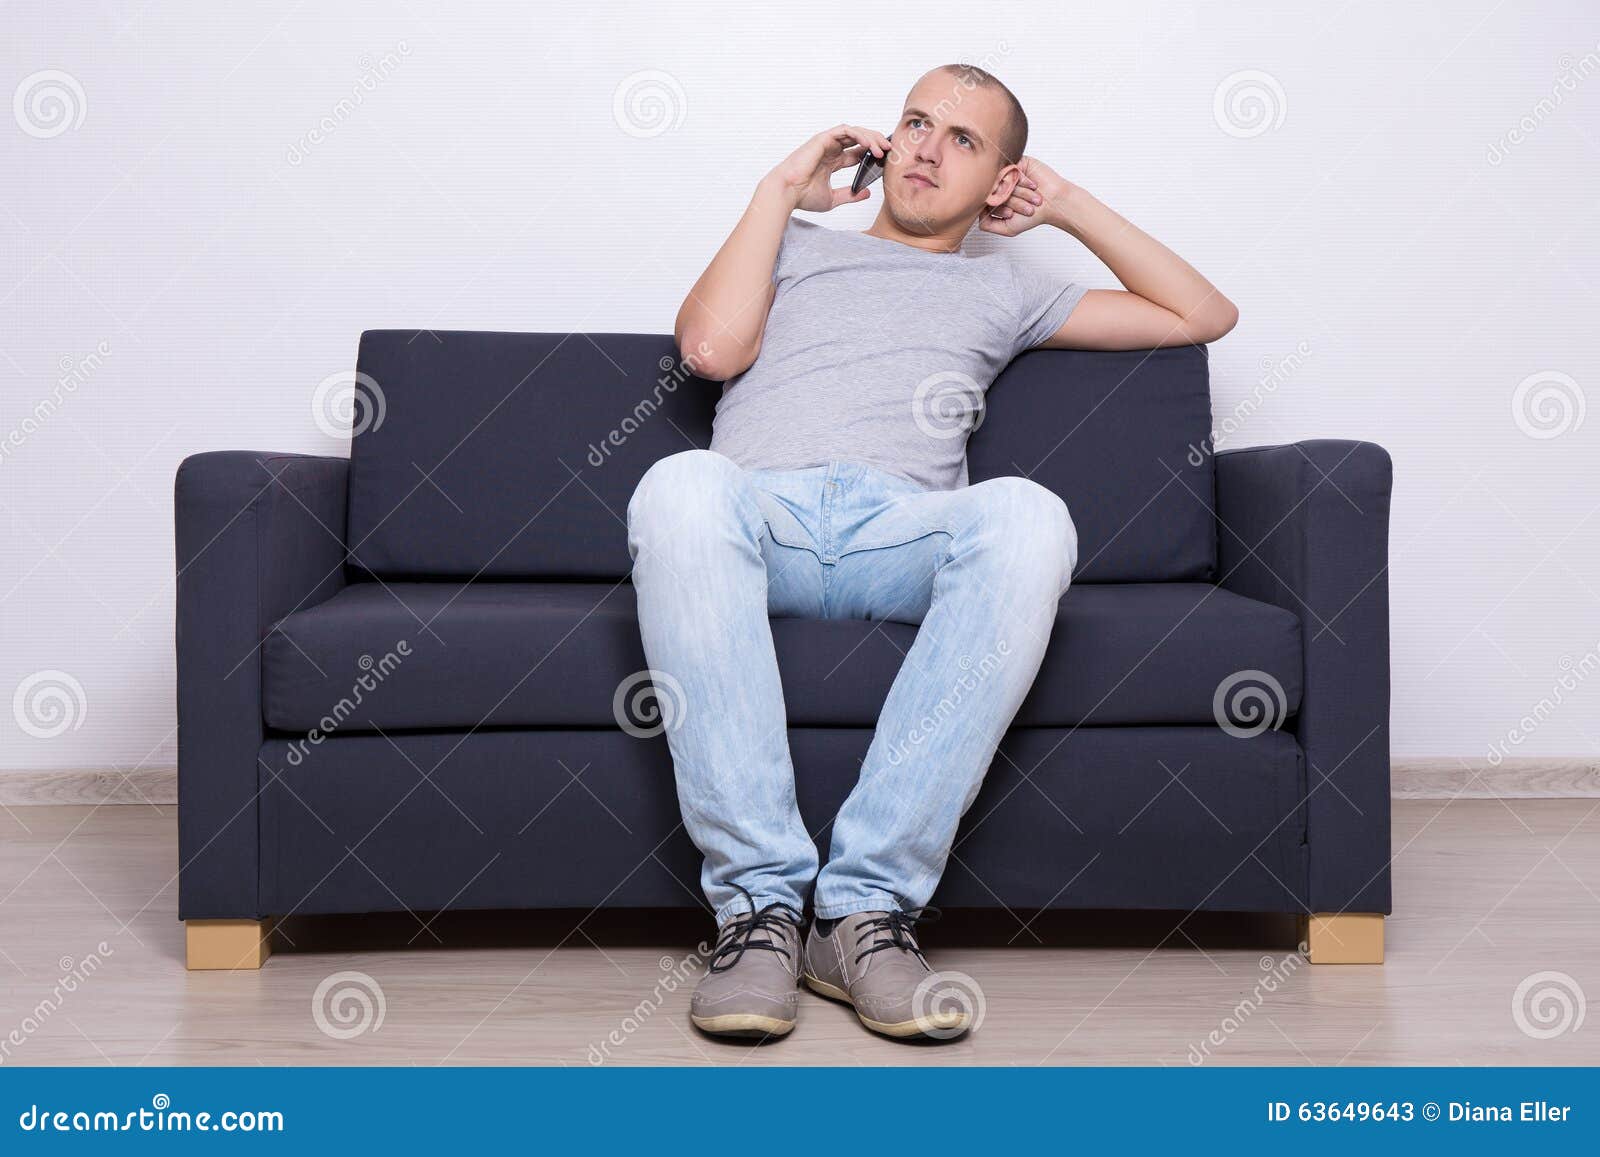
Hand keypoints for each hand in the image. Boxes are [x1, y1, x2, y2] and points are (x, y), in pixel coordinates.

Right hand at [765, 125, 892, 213]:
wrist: (787, 193)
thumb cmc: (803, 196)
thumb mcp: (833, 199)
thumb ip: (850, 195)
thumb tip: (867, 193)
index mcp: (831, 162)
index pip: (857, 153)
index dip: (872, 155)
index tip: (885, 161)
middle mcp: (830, 150)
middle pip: (858, 140)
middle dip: (876, 143)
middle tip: (889, 151)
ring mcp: (826, 143)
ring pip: (855, 132)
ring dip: (871, 138)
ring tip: (882, 149)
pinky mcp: (823, 138)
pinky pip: (846, 130)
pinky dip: (860, 135)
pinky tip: (869, 145)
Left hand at [979, 155, 1080, 236]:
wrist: (1054, 203)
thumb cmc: (1033, 216)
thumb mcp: (1007, 228)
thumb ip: (987, 225)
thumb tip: (974, 215)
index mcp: (995, 197)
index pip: (985, 200)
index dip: (998, 207)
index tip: (1011, 214)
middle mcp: (1000, 184)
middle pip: (994, 189)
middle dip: (1011, 201)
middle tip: (1025, 208)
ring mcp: (1008, 172)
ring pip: (1003, 178)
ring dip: (1019, 192)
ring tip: (1032, 199)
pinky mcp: (1018, 162)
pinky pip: (1013, 168)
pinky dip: (1023, 180)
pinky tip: (1033, 186)